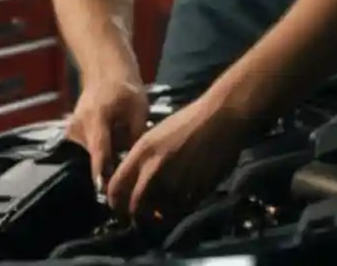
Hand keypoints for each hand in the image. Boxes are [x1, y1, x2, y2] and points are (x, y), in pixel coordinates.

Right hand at [65, 70, 149, 192]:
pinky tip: (112, 135)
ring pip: (93, 153)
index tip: (104, 192)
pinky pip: (90, 148)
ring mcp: (72, 130)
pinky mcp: (71, 133)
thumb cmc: (125, 89)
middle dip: (113, 165)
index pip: (99, 151)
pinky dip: (102, 148)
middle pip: (96, 156)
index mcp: (96, 118)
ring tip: (123, 139)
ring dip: (109, 154)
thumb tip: (137, 165)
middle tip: (130, 167)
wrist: (104, 72)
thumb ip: (135, 138)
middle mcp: (78, 126)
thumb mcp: (139, 110)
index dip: (102, 173)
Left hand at [106, 89, 251, 220]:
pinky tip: (184, 200)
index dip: (116, 204)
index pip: (115, 188)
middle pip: (135, 207)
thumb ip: (143, 161)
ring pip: (159, 212)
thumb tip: (134, 184)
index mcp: (141, 153)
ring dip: (161, 215)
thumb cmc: (189, 122)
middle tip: (142, 219)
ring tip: (166, 210)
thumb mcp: (156, 136)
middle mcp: (154, 169)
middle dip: (137, 217)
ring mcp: (175, 181)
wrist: (220, 117)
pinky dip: (180, 211)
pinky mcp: (196, 189)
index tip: (121, 210)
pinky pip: (182, 210)